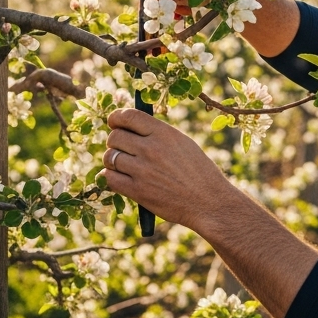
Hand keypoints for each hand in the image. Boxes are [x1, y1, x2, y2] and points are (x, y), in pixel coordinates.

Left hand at [102, 107, 229, 229]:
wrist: (207, 201)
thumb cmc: (197, 171)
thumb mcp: (182, 143)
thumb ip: (158, 134)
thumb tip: (131, 128)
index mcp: (164, 133)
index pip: (129, 116)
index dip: (116, 117)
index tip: (114, 122)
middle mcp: (151, 148)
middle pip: (115, 137)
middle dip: (115, 141)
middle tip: (121, 147)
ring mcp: (143, 170)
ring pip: (110, 157)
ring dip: (112, 160)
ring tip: (121, 163)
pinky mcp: (138, 191)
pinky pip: (110, 178)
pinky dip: (110, 177)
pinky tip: (118, 177)